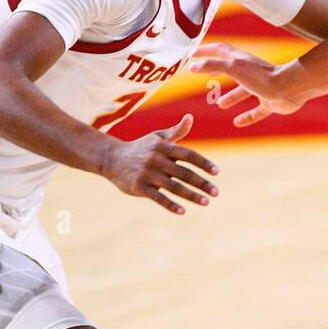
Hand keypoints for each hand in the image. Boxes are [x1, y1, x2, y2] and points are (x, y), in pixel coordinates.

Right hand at [98, 113, 218, 214]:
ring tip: (206, 202)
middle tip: (216, 192)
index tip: (216, 172)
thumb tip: (191, 117)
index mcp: (164, 147)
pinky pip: (157, 197)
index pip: (188, 155)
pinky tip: (183, 211)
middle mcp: (157, 159)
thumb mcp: (157, 137)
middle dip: (201, 183)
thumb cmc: (140, 147)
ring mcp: (147, 174)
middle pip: (184, 173)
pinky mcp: (139, 187)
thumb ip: (176, 131)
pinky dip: (170, 205)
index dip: (203, 163)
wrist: (111, 158)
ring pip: (173, 186)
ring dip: (191, 195)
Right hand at [189, 42, 303, 127]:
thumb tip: (193, 66)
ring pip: (244, 92)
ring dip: (232, 97)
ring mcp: (261, 87)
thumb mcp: (233, 68)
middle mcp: (250, 72)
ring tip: (220, 104)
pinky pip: (257, 111)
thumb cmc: (262, 76)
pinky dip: (247, 116)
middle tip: (204, 75)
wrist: (290, 89)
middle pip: (230, 69)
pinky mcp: (270, 101)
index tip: (192, 53)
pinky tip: (238, 123)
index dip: (206, 50)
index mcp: (240, 60)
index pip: (219, 50)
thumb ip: (212, 65)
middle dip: (217, 71)